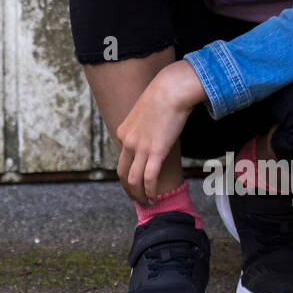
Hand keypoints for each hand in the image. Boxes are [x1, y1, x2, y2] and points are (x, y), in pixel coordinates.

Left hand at [115, 63, 200, 205]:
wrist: (170, 90)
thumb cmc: (163, 97)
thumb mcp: (145, 114)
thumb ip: (144, 128)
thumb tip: (153, 137)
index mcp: (123, 133)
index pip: (121, 160)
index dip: (128, 175)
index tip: (136, 183)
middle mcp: (128, 142)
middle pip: (122, 174)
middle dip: (129, 190)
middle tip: (138, 199)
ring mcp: (140, 148)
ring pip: (134, 180)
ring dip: (139, 194)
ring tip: (147, 203)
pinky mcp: (155, 151)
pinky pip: (149, 178)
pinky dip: (151, 190)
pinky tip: (155, 197)